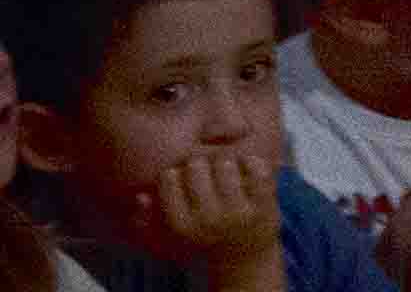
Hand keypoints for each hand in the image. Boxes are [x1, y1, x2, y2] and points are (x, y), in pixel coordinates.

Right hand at [142, 141, 277, 266]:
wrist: (243, 257)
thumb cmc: (203, 239)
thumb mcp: (170, 237)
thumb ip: (148, 220)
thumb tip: (141, 197)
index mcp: (181, 225)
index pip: (169, 178)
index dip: (176, 171)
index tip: (183, 175)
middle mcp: (207, 219)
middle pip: (196, 166)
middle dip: (200, 162)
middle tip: (206, 167)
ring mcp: (237, 213)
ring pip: (225, 163)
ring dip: (226, 160)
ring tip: (226, 166)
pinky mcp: (263, 207)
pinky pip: (257, 169)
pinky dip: (252, 162)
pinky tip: (247, 166)